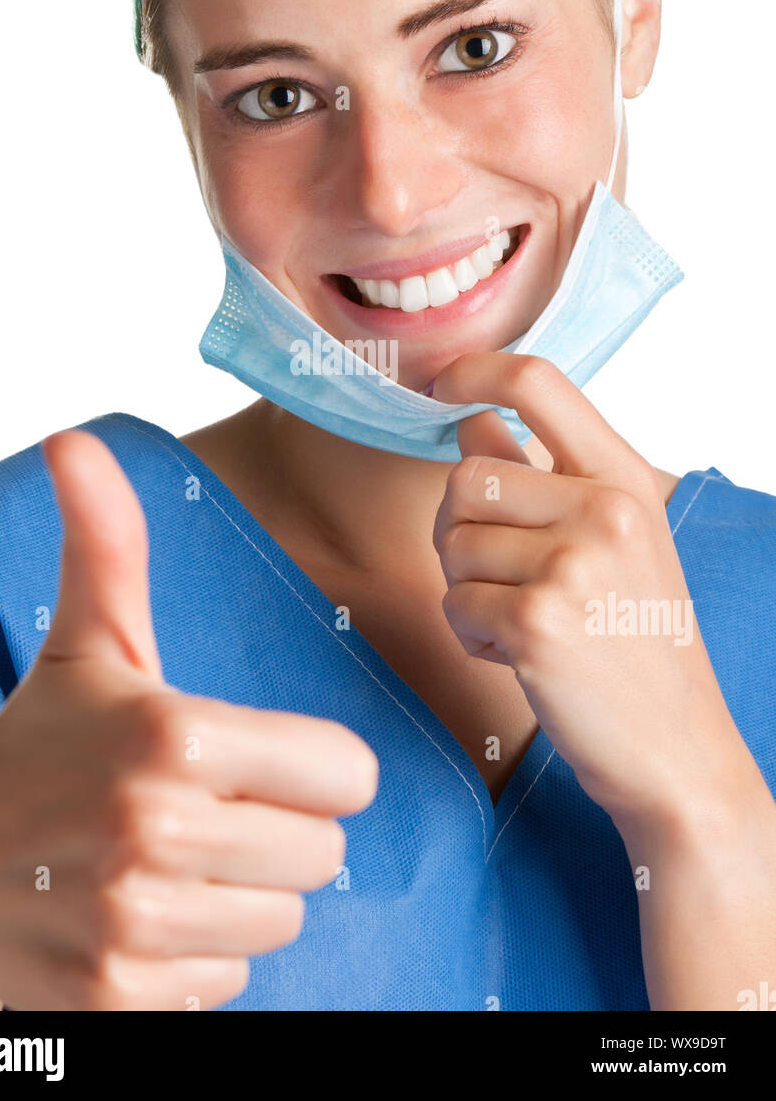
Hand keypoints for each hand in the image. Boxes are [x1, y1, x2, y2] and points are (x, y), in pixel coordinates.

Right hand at [0, 430, 377, 1009]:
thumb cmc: (32, 750)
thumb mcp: (83, 648)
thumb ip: (106, 546)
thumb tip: (71, 440)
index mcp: (173, 734)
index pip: (348, 776)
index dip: (312, 768)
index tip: (256, 760)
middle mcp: (159, 833)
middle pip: (323, 855)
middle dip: (278, 832)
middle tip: (205, 810)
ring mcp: (137, 925)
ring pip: (281, 922)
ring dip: (240, 896)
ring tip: (172, 863)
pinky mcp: (121, 999)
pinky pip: (230, 984)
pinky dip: (198, 958)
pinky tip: (142, 918)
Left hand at [431, 353, 755, 836]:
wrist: (678, 748)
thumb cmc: (637, 642)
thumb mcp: (614, 541)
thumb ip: (545, 478)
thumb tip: (470, 424)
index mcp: (623, 477)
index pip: (538, 381)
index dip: (474, 370)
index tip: (440, 385)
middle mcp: (602, 509)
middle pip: (465, 478)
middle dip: (459, 531)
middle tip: (498, 579)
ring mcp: (571, 565)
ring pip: (451, 545)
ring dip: (466, 591)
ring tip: (521, 623)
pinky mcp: (537, 622)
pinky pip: (453, 605)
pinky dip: (471, 636)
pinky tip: (517, 655)